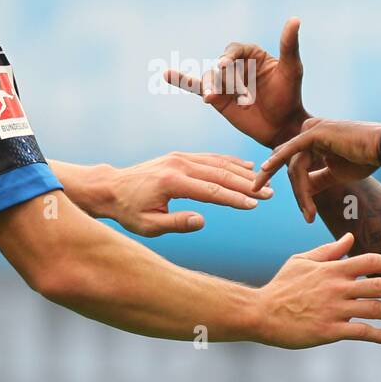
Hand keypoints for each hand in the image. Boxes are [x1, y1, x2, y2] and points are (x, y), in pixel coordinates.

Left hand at [106, 152, 273, 236]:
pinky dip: (229, 162)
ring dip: (241, 173)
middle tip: (269, 193)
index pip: (211, 191)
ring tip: (263, 182)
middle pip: (220, 174)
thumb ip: (176, 223)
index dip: (235, 198)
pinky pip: (210, 158)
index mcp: (172, 182)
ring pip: (217, 163)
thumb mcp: (148, 225)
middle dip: (246, 185)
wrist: (111, 188)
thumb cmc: (129, 211)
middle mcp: (178, 165)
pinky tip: (245, 168)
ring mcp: (180, 158)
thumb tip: (202, 221)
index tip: (254, 205)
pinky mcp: (180, 156)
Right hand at [164, 17, 310, 148]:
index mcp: (252, 54)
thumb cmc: (290, 96)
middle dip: (222, 78)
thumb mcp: (292, 69)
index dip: (229, 56)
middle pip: (220, 66)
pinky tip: (166, 73)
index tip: (225, 65)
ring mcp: (225, 82)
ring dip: (210, 87)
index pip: (235, 50)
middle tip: (228, 92)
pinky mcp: (217, 98)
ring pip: (210, 79)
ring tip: (212, 97)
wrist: (283, 127)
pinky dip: (181, 80)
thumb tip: (295, 19)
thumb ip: (289, 46)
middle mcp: (236, 65)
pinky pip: (197, 87)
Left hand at [253, 118, 380, 221]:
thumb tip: (305, 189)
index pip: (296, 165)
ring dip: (300, 192)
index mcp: (313, 139)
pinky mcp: (314, 132)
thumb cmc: (364, 158)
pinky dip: (278, 162)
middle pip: (292, 167)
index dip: (299, 189)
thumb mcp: (336, 173)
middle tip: (306, 215)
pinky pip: (293, 152)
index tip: (306, 211)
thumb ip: (317, 179)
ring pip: (294, 166)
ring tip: (309, 212)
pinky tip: (266, 171)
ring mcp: (310, 130)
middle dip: (298, 193)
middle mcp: (309, 131)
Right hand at [256, 232, 380, 347]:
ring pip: (375, 309)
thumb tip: (350, 238)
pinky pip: (361, 332)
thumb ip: (328, 251)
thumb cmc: (281, 286)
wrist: (260, 313)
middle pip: (379, 285)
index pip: (369, 261)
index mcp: (332, 269)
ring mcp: (334, 309)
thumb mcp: (302, 261)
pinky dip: (380, 335)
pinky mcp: (329, 330)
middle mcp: (337, 287)